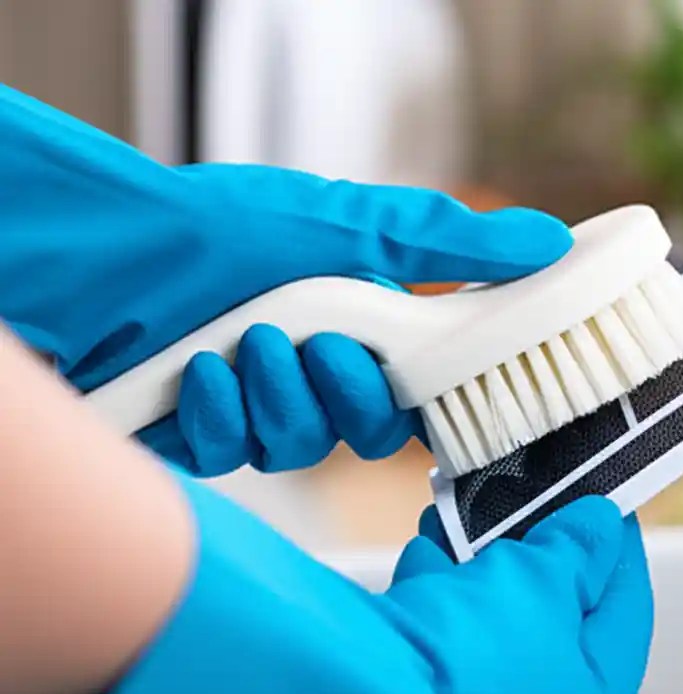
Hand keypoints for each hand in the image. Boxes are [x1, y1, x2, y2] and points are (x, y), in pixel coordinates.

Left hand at [0, 83, 570, 474]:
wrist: (107, 246)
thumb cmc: (225, 225)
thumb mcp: (351, 224)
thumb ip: (451, 241)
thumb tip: (551, 242)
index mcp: (361, 324)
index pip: (421, 390)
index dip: (426, 397)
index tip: (420, 377)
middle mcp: (313, 370)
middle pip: (369, 430)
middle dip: (347, 392)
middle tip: (321, 344)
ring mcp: (258, 405)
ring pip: (304, 447)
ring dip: (281, 395)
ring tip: (249, 342)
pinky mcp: (202, 435)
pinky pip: (236, 456)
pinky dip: (224, 414)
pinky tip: (204, 373)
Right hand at [94, 474, 653, 693]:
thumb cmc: (469, 662)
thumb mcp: (542, 583)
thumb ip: (576, 548)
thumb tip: (598, 523)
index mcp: (595, 690)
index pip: (624, 600)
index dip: (612, 539)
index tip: (600, 493)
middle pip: (554, 602)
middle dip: (532, 541)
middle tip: (528, 489)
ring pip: (492, 608)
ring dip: (477, 556)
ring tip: (464, 511)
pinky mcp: (427, 682)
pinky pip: (443, 624)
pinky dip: (438, 584)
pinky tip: (428, 553)